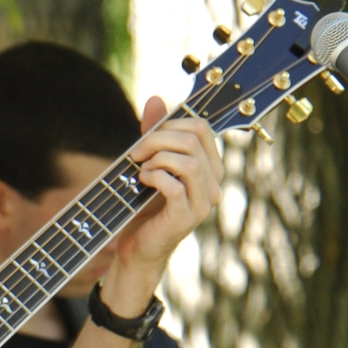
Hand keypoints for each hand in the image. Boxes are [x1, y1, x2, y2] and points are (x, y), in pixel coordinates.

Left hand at [96, 97, 222, 312]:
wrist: (135, 249)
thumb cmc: (141, 207)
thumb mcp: (147, 164)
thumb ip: (152, 133)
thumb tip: (155, 98)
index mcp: (208, 166)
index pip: (201, 127)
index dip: (170, 124)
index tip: (144, 138)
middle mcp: (213, 183)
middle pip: (194, 139)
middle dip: (157, 139)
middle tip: (134, 153)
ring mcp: (203, 202)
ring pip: (189, 161)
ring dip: (157, 159)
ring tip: (139, 169)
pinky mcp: (186, 217)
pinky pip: (176, 185)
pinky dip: (155, 177)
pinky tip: (141, 181)